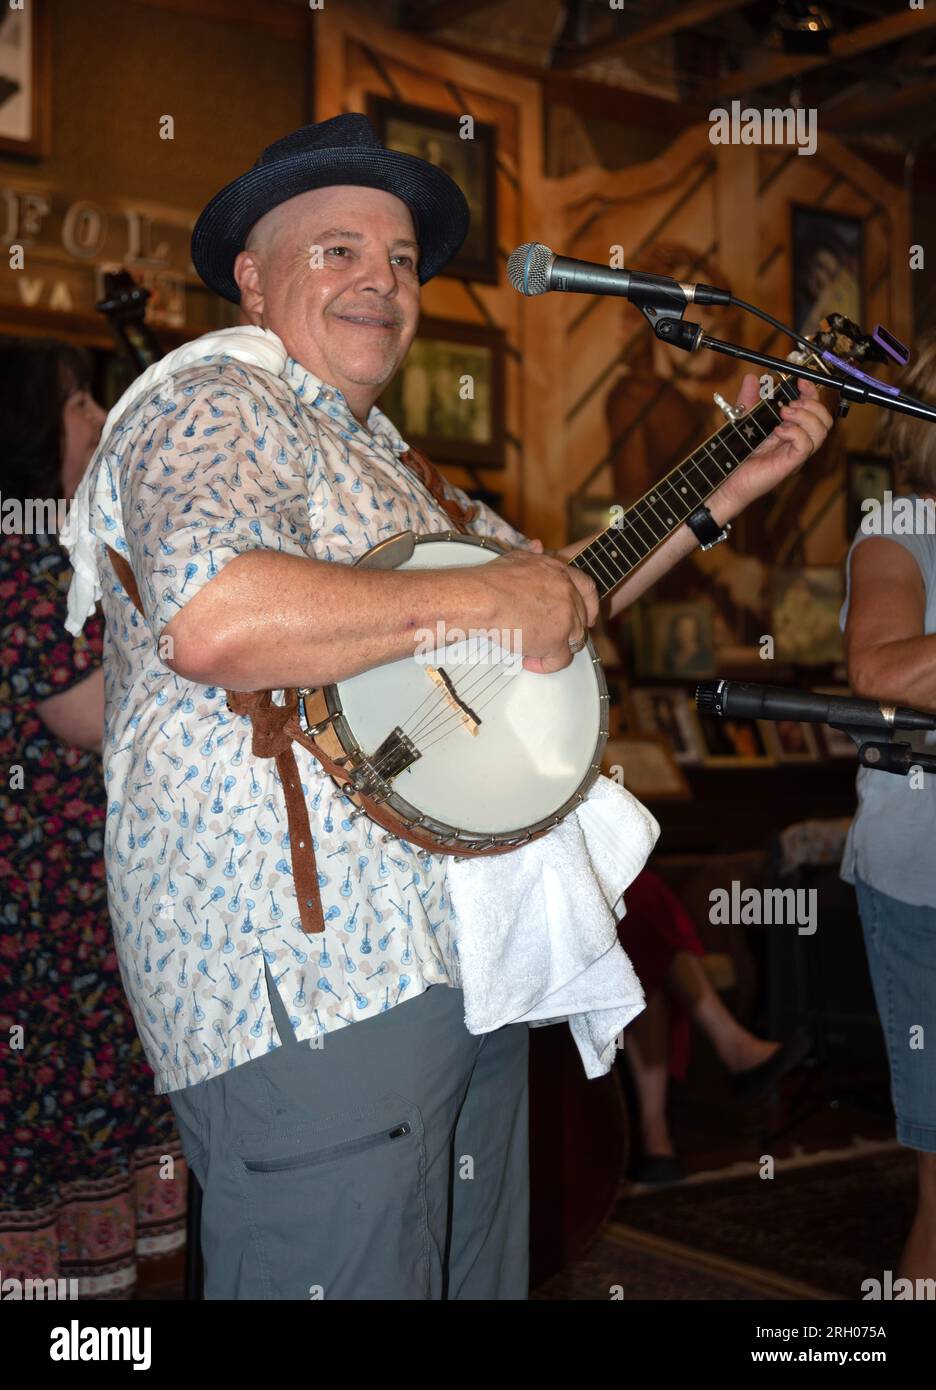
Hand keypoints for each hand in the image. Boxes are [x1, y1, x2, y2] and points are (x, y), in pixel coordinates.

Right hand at [476, 546, 598, 673]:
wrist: (482, 599)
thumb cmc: (490, 580)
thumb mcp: (516, 557)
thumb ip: (532, 554)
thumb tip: (537, 545)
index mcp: (558, 572)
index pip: (588, 587)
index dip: (590, 604)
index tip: (588, 615)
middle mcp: (567, 593)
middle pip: (581, 618)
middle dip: (569, 631)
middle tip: (552, 639)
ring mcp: (566, 617)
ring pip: (574, 641)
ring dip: (556, 648)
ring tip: (534, 650)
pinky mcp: (557, 640)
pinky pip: (560, 660)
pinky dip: (545, 665)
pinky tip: (530, 661)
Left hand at [717, 373, 832, 512]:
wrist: (727, 480)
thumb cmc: (738, 454)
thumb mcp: (743, 419)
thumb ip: (749, 399)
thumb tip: (752, 378)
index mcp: (791, 429)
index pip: (814, 408)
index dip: (812, 392)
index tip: (801, 381)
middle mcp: (798, 441)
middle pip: (825, 420)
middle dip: (812, 405)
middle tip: (788, 405)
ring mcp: (796, 453)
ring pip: (821, 431)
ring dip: (805, 416)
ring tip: (784, 414)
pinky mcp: (790, 464)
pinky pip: (806, 445)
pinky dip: (794, 433)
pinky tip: (778, 431)